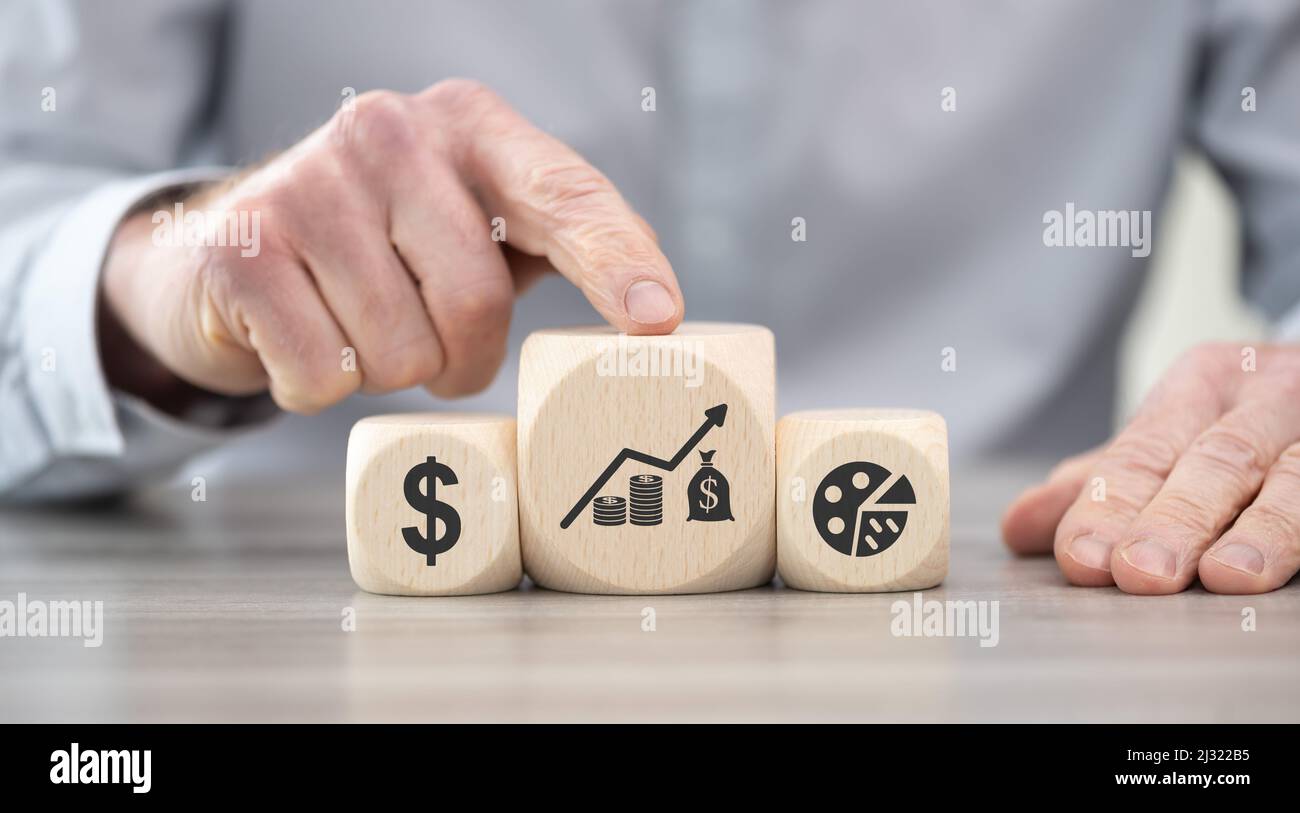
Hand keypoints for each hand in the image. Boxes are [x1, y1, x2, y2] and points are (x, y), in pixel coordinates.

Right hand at [100, 80, 682, 412]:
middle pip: (477, 303)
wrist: (226, 250)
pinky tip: (305, 338)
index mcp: (471, 126)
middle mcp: (391, 133)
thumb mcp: (472, 222)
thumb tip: (652, 306)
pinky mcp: (244, 245)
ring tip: (359, 328)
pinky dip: (319, 388)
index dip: (616, 258)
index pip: (565, 194)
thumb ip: (552, 242)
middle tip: (438, 353)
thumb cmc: (384, 246)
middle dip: (465, 360)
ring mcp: (309, 182)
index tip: (656, 319)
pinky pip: (322, 376)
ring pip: (400, 354)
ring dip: (389, 372)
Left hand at [1002, 342, 1299, 594]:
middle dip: (1177, 519)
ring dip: (1263, 532)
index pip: (1146, 450)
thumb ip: (1098, 487)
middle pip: (1219, 460)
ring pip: (1298, 478)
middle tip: (1141, 574)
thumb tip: (1018, 527)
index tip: (1082, 559)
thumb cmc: (1235, 424)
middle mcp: (1267, 397)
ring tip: (1226, 577)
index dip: (1112, 507)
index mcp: (1201, 385)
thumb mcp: (1165, 442)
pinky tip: (1294, 575)